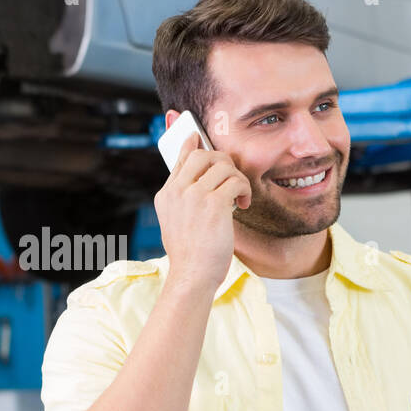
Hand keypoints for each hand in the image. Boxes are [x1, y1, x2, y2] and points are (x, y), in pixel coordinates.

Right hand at [153, 128, 250, 291]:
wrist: (192, 275)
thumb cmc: (189, 254)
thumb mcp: (176, 222)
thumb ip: (184, 199)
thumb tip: (200, 181)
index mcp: (166, 195)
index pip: (180, 158)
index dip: (191, 143)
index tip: (197, 135)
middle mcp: (177, 191)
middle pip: (202, 154)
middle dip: (222, 161)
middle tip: (231, 176)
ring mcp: (194, 196)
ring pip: (223, 165)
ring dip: (237, 178)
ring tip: (239, 195)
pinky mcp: (214, 204)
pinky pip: (235, 181)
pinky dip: (244, 189)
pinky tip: (243, 203)